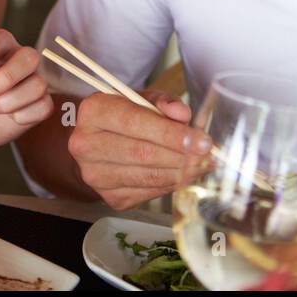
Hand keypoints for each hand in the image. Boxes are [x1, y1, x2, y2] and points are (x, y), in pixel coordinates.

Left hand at [0, 29, 53, 149]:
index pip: (0, 40)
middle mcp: (18, 62)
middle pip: (30, 58)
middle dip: (6, 78)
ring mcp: (30, 83)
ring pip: (38, 85)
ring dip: (11, 101)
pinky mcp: (38, 105)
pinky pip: (44, 106)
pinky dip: (24, 115)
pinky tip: (9, 117)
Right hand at [68, 89, 207, 209]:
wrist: (100, 144)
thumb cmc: (125, 117)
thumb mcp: (142, 99)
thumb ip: (163, 102)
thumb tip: (182, 115)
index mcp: (93, 111)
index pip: (135, 122)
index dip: (171, 134)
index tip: (201, 140)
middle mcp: (86, 145)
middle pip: (142, 153)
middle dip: (182, 155)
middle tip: (210, 155)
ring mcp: (96, 176)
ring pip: (148, 176)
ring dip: (182, 172)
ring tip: (204, 164)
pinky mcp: (110, 198)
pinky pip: (150, 192)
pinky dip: (172, 184)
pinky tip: (186, 174)